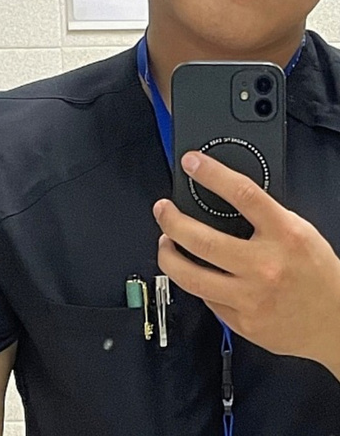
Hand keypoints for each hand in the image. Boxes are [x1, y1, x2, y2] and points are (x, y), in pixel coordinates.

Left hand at [153, 152, 339, 374]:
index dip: (212, 174)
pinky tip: (195, 273)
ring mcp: (250, 297)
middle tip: (163, 210)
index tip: (192, 163)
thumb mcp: (299, 231)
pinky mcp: (241, 321)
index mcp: (284, 236)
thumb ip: (264, 216)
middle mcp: (265, 266)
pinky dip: (195, 282)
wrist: (336, 322)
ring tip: (165, 242)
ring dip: (168, 255)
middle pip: (202, 240)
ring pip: (190, 276)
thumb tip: (224, 198)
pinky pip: (204, 298)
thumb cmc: (318, 274)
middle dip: (171, 221)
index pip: (243, 194)